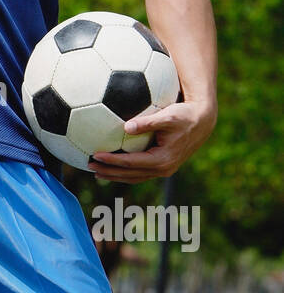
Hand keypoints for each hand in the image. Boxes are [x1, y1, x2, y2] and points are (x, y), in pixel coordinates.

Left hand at [90, 98, 217, 181]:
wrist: (202, 122)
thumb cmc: (184, 115)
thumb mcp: (167, 116)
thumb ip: (147, 122)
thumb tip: (126, 127)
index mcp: (161, 159)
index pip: (130, 163)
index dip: (112, 161)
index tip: (95, 156)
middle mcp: (162, 169)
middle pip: (130, 174)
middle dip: (109, 172)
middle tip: (89, 166)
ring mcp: (163, 170)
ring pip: (134, 177)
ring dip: (115, 175)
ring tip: (97, 171)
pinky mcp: (163, 166)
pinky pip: (140, 173)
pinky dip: (125, 171)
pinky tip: (113, 166)